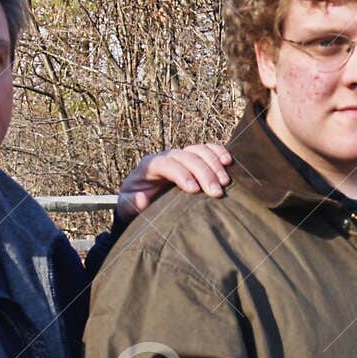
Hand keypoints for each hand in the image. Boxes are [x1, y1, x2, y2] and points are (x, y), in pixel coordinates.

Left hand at [115, 143, 232, 225]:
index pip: (166, 163)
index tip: (194, 190)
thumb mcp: (127, 208)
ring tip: (225, 182)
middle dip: (203, 172)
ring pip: (199, 150)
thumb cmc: (136, 207)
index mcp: (148, 166)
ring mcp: (181, 156)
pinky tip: (229, 162)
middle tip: (216, 192)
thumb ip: (131, 204)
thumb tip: (142, 198)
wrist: (144, 205)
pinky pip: (208, 149)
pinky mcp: (194, 160)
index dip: (181, 174)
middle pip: (187, 156)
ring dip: (214, 164)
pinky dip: (219, 152)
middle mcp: (166, 157)